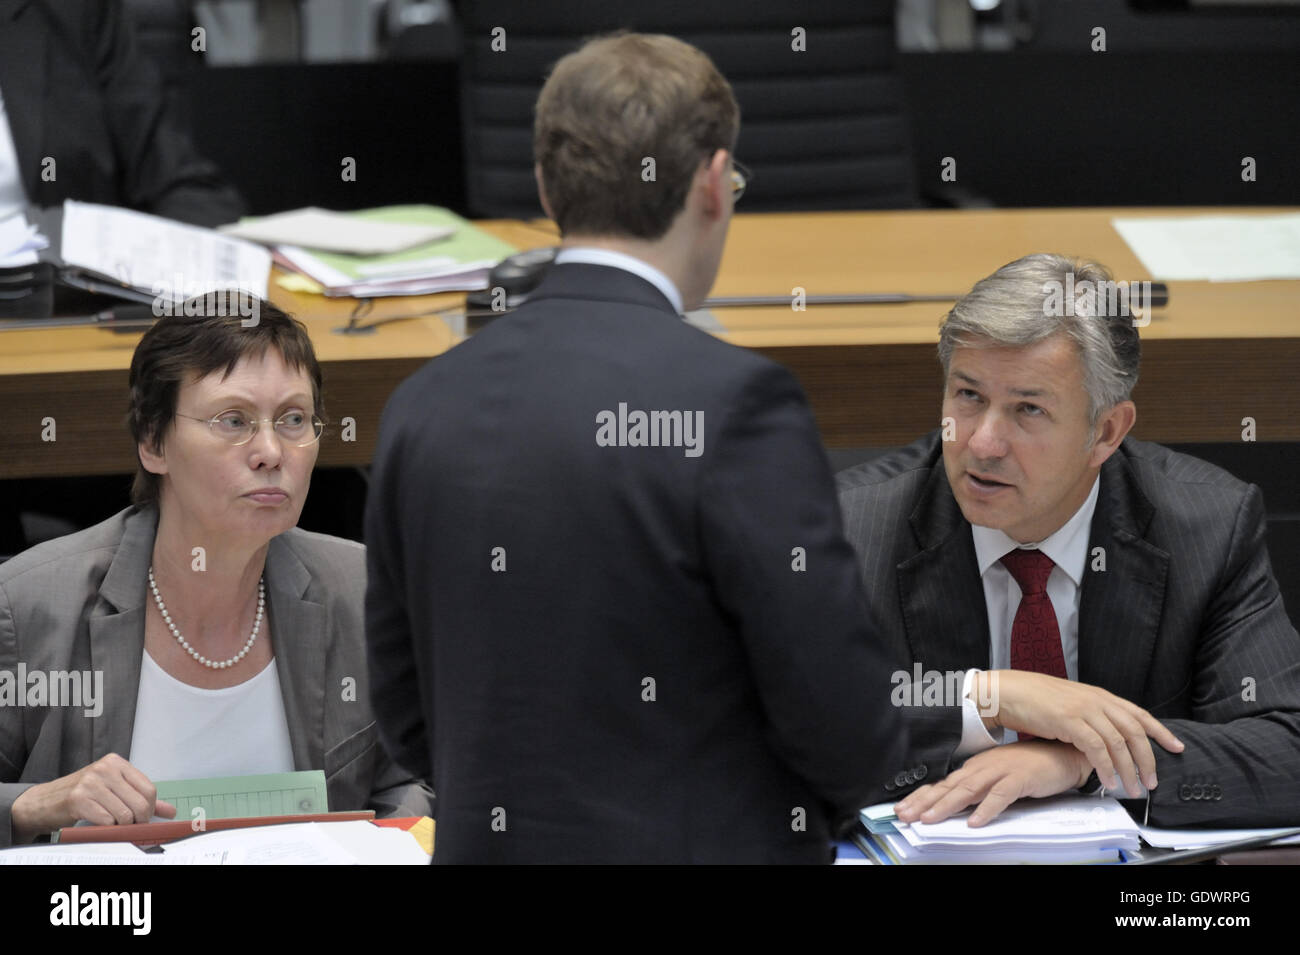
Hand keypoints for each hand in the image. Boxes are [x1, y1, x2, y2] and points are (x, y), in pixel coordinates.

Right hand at [10, 753, 175, 842]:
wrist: (45, 800)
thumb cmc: (82, 794)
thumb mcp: (113, 788)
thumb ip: (141, 798)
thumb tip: (169, 811)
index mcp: (117, 763)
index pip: (149, 789)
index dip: (150, 808)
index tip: (144, 816)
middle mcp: (105, 769)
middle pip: (139, 803)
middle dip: (139, 819)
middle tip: (131, 824)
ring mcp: (91, 782)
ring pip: (124, 814)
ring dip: (121, 825)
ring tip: (112, 822)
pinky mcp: (78, 799)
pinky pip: (106, 820)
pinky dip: (106, 827)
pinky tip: (98, 822)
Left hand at [894, 740, 1090, 826]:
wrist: (1063, 755)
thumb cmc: (1030, 767)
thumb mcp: (997, 778)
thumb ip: (978, 790)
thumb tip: (957, 807)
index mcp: (975, 768)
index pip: (943, 784)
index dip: (922, 797)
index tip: (902, 809)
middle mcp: (983, 767)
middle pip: (949, 786)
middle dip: (925, 802)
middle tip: (905, 815)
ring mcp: (1001, 771)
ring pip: (968, 790)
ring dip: (947, 805)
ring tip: (930, 819)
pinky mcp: (1020, 778)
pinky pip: (1001, 795)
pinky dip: (987, 809)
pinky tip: (976, 821)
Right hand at [972, 670, 1183, 796]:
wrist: (1007, 691)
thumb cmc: (1034, 699)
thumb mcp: (1070, 703)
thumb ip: (1091, 717)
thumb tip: (1105, 739)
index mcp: (1100, 696)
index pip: (1139, 714)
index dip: (1160, 732)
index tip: (1177, 747)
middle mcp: (1096, 700)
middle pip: (1134, 732)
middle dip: (1147, 760)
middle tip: (1152, 782)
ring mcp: (1083, 709)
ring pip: (1118, 743)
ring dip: (1129, 770)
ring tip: (1132, 790)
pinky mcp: (1069, 720)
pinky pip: (1096, 748)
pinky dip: (1106, 767)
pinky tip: (1108, 781)